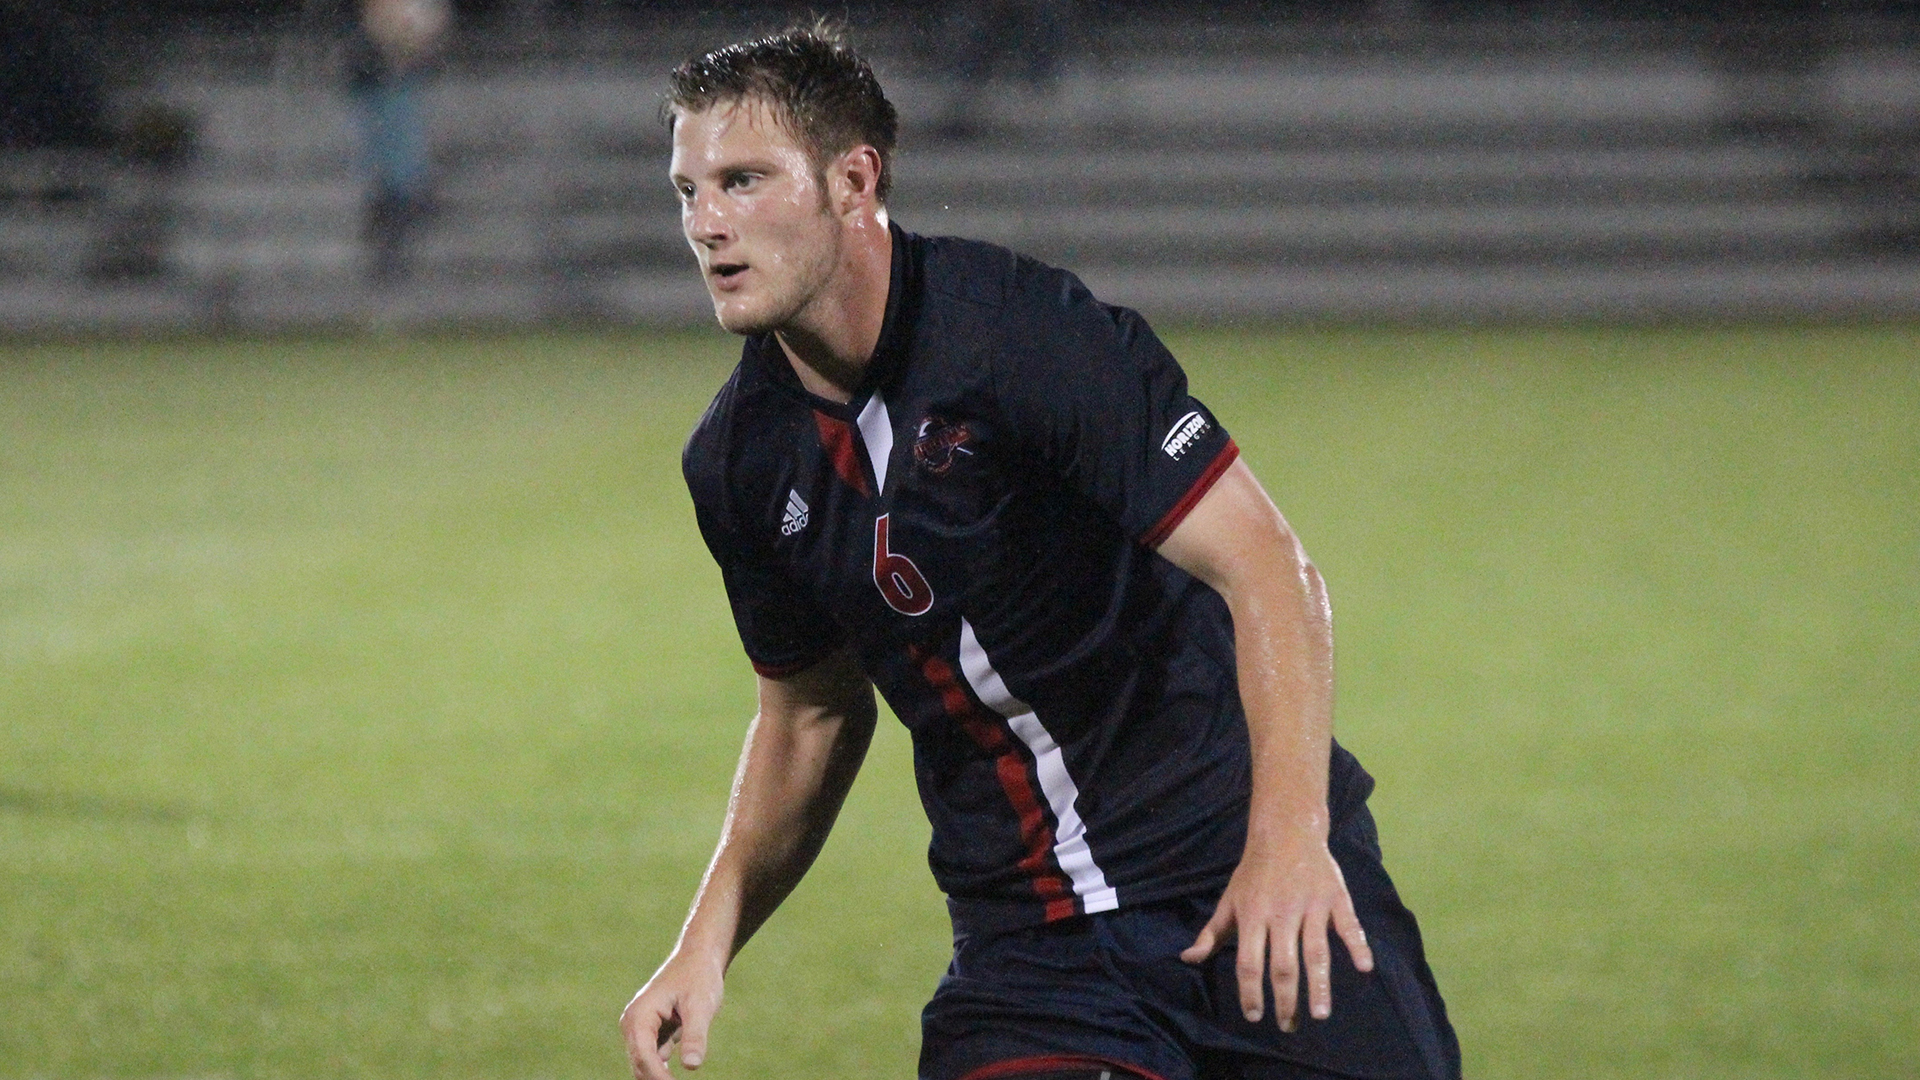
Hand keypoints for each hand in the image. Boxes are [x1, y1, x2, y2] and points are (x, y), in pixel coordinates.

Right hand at [620, 951, 725, 1079]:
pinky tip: (681, 1067)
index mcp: (639, 1016)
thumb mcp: (700, 1005)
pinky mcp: (652, 1032)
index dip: (660, 1078)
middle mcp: (633, 1024)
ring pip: (645, 1065)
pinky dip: (665, 1069)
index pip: (645, 1057)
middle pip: (640, 1066)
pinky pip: (654, 1058)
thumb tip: (691, 1066)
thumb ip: (695, 1035)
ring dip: (660, 1077)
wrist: (700, 958)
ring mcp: (640, 1029)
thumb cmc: (699, 977)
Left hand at [1179, 834, 1373, 1031]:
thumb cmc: (1253, 871)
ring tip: (1321, 1014)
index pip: (1249, 962)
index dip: (1250, 992)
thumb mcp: (1229, 899)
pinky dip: (1358, 945)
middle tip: (1288, 1026)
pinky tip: (1364, 969)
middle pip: (1284, 965)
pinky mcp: (1335, 897)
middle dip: (1286, 1000)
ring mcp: (1311, 905)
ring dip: (1320, 986)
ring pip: (1316, 952)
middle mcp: (1281, 913)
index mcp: (1253, 915)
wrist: (1286, 829)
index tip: (1254, 1016)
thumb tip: (1188, 959)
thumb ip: (1211, 932)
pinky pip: (1348, 925)